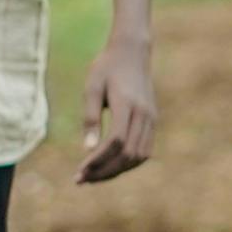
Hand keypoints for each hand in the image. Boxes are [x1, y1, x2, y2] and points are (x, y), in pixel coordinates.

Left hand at [77, 41, 157, 183]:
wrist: (132, 52)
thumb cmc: (106, 68)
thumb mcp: (92, 88)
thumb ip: (90, 117)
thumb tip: (87, 148)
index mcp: (127, 104)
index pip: (116, 142)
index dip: (98, 160)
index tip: (79, 171)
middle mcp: (143, 114)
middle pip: (128, 154)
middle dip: (105, 171)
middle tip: (81, 179)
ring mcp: (151, 118)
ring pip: (139, 156)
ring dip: (117, 170)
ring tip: (93, 176)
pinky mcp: (152, 121)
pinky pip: (144, 150)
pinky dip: (128, 163)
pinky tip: (109, 166)